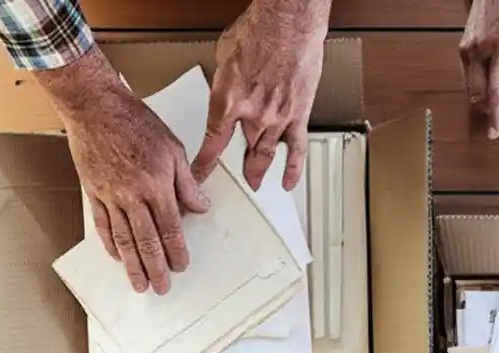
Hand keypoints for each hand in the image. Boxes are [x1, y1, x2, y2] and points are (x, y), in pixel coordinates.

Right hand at [38, 47, 208, 294]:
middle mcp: (133, 195)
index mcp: (156, 184)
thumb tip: (201, 207)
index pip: (170, 226)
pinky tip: (117, 258)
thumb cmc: (136, 122)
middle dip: (156, 267)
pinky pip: (103, 225)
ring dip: (132, 265)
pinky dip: (110, 244)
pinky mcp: (93, 192)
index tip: (181, 266)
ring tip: (139, 285)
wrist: (94, 107)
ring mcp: (110, 196)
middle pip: (146, 240)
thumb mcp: (173, 146)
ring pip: (123, 239)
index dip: (177, 249)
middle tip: (162, 288)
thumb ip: (187, 181)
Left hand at [192, 0, 329, 191]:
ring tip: (256, 182)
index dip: (205, 165)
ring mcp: (278, 117)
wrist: (288, 24)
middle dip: (236, 169)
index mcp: (228, 101)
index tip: (199, 176)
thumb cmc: (258, 31)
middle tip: (233, 180)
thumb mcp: (225, 55)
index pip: (212, 143)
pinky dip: (293, 168)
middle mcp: (252, 114)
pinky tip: (289, 181)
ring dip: (260, 171)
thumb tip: (225, 82)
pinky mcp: (299, 114)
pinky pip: (296, 148)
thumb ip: (225, 79)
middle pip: (242, 152)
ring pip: (267, 154)